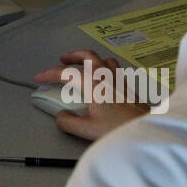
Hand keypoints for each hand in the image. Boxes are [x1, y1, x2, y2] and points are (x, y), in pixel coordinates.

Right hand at [33, 49, 149, 141]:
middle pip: (88, 56)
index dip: (50, 74)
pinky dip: (103, 66)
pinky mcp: (128, 86)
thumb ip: (68, 122)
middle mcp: (106, 76)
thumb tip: (60, 116)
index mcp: (93, 84)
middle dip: (72, 56)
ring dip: (90, 58)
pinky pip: (114, 67)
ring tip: (83, 64)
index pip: (66, 73)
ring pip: (103, 59)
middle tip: (62, 60)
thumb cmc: (118, 128)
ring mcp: (119, 79)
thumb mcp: (87, 129)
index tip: (40, 78)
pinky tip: (103, 77)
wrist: (145, 130)